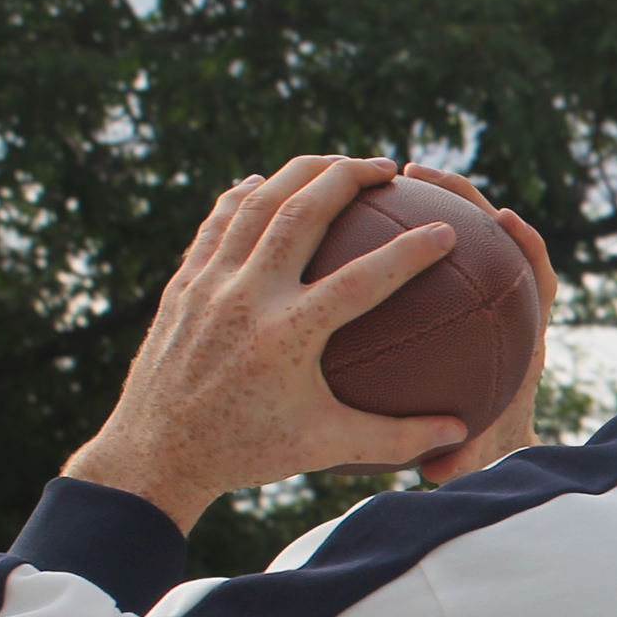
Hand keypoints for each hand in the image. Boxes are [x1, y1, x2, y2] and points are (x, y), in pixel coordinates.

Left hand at [64, 156, 474, 530]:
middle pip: (303, 212)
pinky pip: (221, 220)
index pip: (363, 279)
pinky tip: (268, 183)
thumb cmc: (250, 453)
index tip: (444, 230)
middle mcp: (248, 298)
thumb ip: (396, 438)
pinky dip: (248, 194)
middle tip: (386, 168)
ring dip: (302, 172)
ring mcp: (212, 283)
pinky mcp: (186, 281)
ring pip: (259, 203)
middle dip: (349, 176)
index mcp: (289, 337)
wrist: (158, 452)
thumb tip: (457, 430)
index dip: (409, 252)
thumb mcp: (326, 448)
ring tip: (337, 163)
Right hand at [397, 162, 558, 485]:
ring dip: (432, 200)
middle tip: (424, 174)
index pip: (538, 277)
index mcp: (522, 336)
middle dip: (466, 199)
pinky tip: (361, 219)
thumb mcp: (468, 454)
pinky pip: (429, 255)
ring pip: (461, 233)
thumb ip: (460, 456)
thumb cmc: (479, 449)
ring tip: (389, 178)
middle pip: (496, 235)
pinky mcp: (448, 296)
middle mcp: (501, 309)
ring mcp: (474, 298)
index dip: (530, 245)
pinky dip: (403, 232)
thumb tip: (443, 466)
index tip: (507, 220)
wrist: (476, 448)